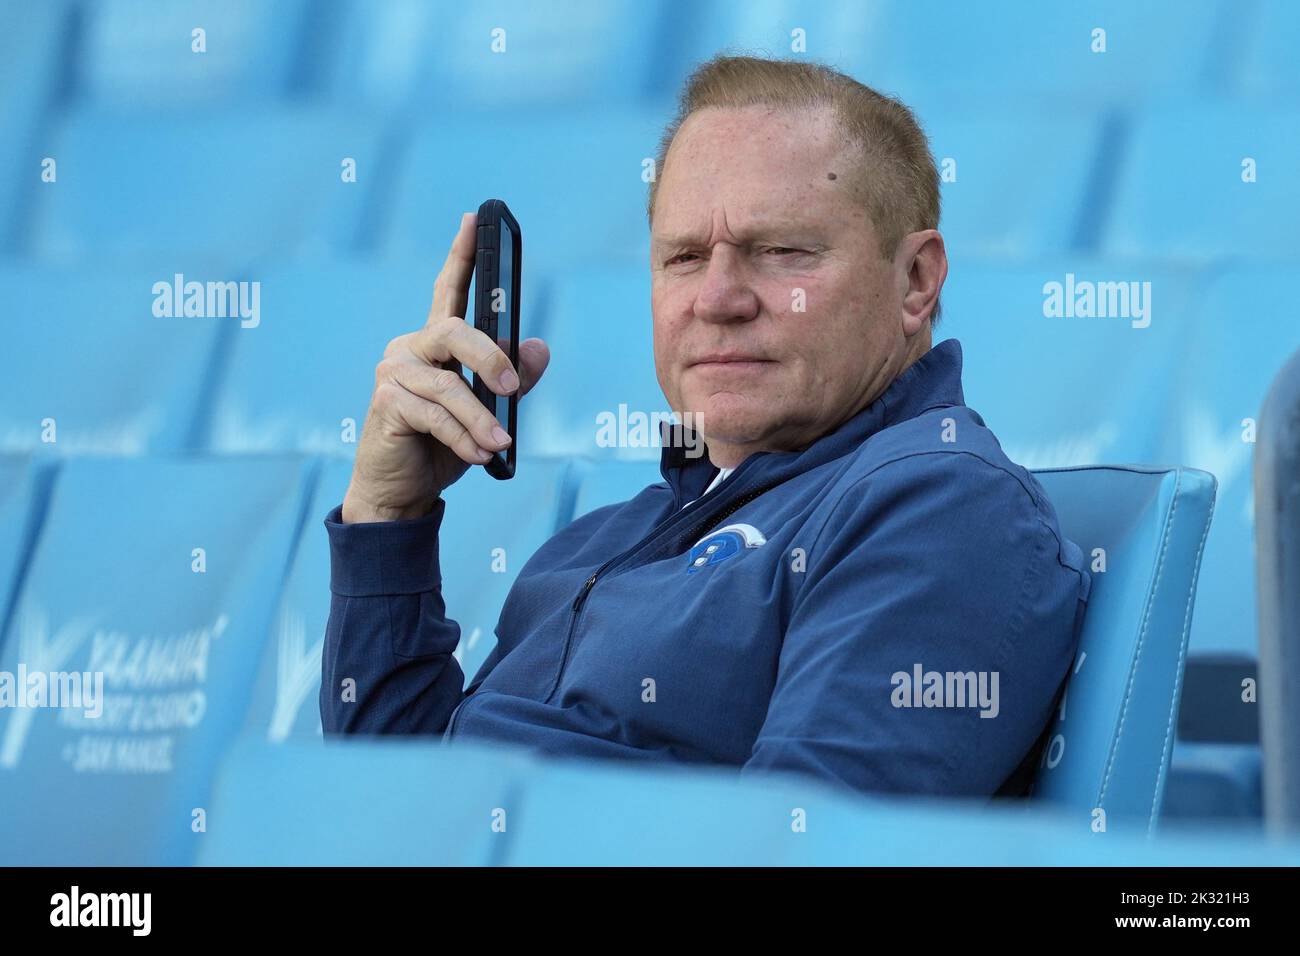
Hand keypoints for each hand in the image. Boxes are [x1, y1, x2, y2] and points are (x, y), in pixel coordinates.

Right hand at [342, 212, 549, 522]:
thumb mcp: (488, 413)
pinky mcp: (386, 403)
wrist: (399, 491)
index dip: (461, 254)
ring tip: (500, 444)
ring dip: (480, 419)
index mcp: (434, 344)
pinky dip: (463, 437)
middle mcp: (410, 349)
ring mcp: (393, 373)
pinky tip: (480, 456)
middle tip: (512, 390)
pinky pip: (434, 415)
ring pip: (448, 385)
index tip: (475, 219)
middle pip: (453, 331)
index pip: (447, 290)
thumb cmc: (440, 447)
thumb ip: (514, 381)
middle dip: (489, 358)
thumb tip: (538, 348)